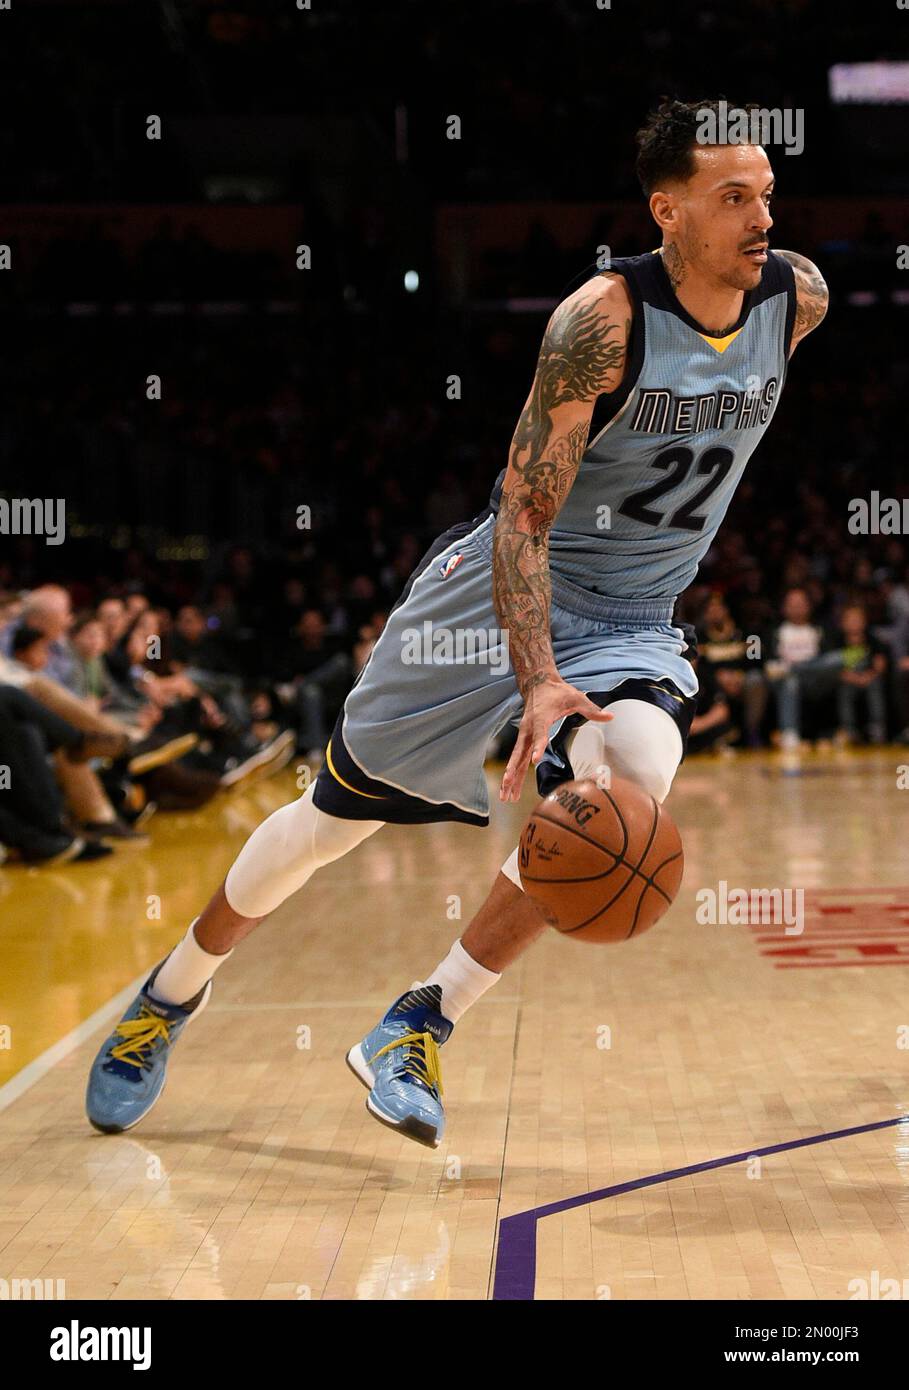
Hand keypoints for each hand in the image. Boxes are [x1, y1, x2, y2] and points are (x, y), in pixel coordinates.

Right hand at [500, 673, 612, 802]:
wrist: (538, 683)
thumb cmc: (558, 692)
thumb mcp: (576, 698)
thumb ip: (592, 709)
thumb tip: (610, 717)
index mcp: (540, 718)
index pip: (539, 734)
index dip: (537, 746)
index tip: (535, 760)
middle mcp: (528, 728)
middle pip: (519, 753)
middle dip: (513, 770)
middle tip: (508, 786)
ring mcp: (523, 735)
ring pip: (515, 759)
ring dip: (510, 778)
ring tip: (505, 797)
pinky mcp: (523, 739)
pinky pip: (516, 759)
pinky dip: (512, 774)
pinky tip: (509, 789)